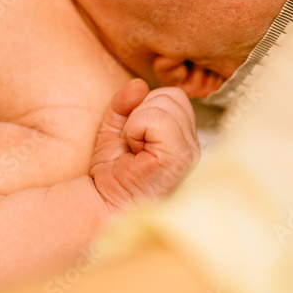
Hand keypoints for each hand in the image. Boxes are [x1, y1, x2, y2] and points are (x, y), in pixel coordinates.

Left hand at [90, 78, 199, 212]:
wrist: (100, 207)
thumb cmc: (111, 175)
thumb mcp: (115, 129)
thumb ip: (125, 104)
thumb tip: (139, 84)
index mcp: (182, 138)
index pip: (174, 97)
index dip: (146, 108)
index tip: (133, 137)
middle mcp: (192, 145)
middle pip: (173, 95)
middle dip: (143, 111)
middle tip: (132, 144)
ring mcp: (187, 152)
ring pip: (166, 103)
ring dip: (137, 122)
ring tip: (134, 149)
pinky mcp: (177, 158)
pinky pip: (158, 119)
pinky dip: (136, 128)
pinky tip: (134, 152)